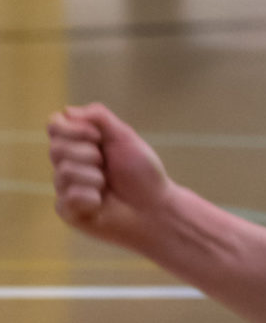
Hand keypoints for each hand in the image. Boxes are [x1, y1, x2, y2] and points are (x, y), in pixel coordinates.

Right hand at [48, 104, 173, 250]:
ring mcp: (65, 188)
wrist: (154, 208)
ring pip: (62, 172)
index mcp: (81, 144)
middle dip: (87, 154)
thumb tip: (67, 111)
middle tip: (105, 163)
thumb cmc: (142, 172)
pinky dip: (91, 197)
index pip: (55, 126)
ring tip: (106, 185)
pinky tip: (101, 203)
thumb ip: (99, 118)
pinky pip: (68, 197)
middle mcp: (68, 163)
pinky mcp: (66, 210)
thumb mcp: (124, 137)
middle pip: (55, 148)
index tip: (97, 136)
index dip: (71, 129)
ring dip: (93, 176)